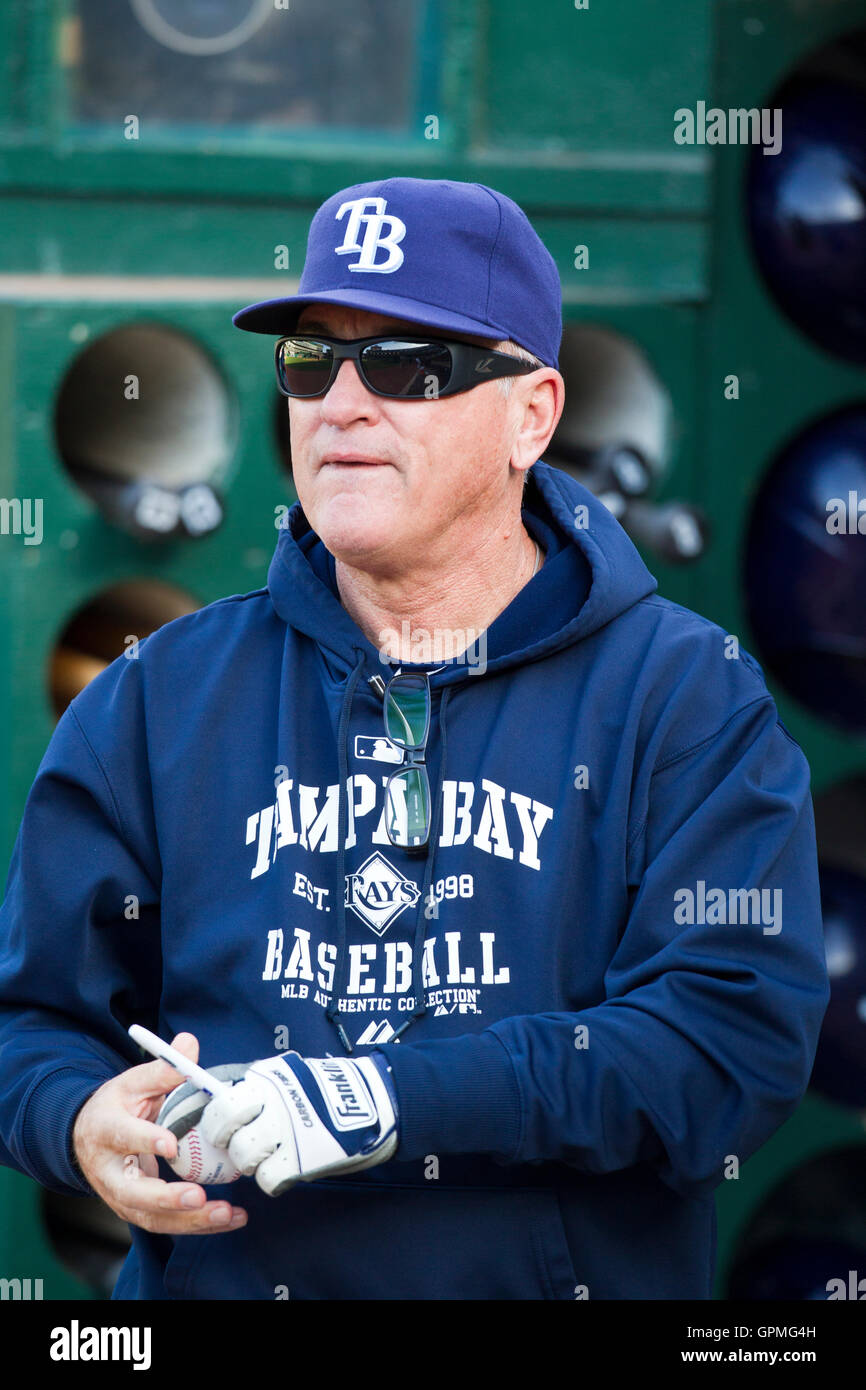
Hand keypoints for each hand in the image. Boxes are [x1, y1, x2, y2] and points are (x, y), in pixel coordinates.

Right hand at [71, 1032, 247, 1234]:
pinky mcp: (137, 1211)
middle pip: (133, 1192)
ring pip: (152, 1217)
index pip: (122, 1136)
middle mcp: (108, 1171)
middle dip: (167, 1198)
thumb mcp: (133, 1082)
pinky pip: (167, 1223)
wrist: (89, 1137)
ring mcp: (121, 1197)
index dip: (145, 1141)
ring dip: (190, 1221)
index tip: (171, 1144)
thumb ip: (162, 1069)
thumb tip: (190, 1043)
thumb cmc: (117, 1106)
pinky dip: (199, 1225)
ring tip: (226, 1213)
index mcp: (105, 1130)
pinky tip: (230, 1218)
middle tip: (198, 1196)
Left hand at [196, 1051, 397, 1195]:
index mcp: (268, 1079)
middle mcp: (271, 1101)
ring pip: (242, 1155)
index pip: (220, 1099)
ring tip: (267, 1157)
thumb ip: (262, 1089)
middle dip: (224, 1140)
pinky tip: (285, 1169)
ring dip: (250, 1162)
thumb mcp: (292, 1075)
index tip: (219, 1128)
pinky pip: (267, 1179)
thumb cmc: (332, 1090)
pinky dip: (273, 1179)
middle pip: (224, 1126)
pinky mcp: (300, 1158)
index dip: (215, 1119)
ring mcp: (285, 1130)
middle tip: (237, 1145)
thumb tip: (229, 1100)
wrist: (377, 1102)